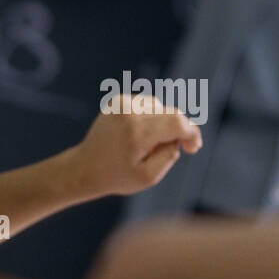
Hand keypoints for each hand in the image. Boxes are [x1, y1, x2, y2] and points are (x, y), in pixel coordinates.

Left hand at [69, 95, 202, 197]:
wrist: (86, 167)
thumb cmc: (117, 176)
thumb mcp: (148, 177)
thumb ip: (169, 156)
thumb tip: (179, 137)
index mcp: (137, 132)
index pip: (177, 122)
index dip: (191, 133)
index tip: (193, 148)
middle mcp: (129, 112)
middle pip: (172, 112)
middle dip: (180, 130)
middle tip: (180, 149)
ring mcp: (122, 103)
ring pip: (160, 107)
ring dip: (164, 123)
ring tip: (151, 144)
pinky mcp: (119, 100)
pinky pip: (148, 104)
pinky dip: (152, 117)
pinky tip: (142, 134)